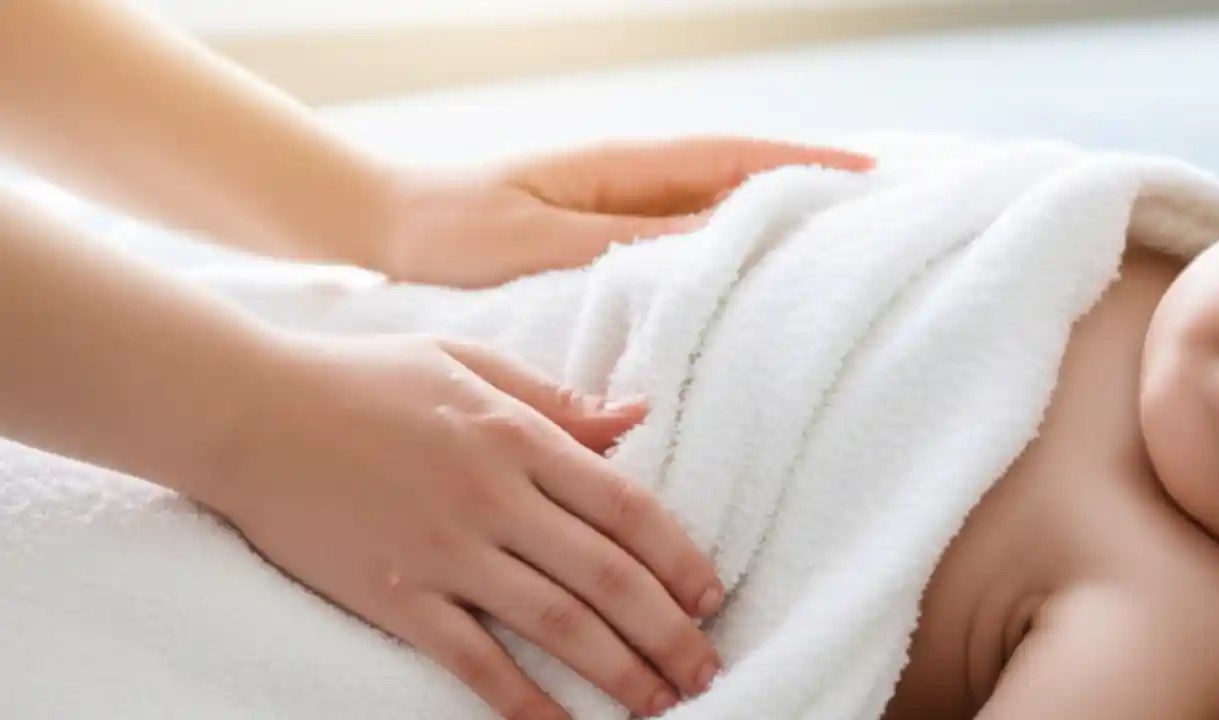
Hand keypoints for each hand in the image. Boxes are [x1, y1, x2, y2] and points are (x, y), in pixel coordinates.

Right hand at [211, 333, 723, 718]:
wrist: (249, 411)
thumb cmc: (365, 378)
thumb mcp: (469, 364)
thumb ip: (556, 399)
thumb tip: (637, 415)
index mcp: (516, 434)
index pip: (626, 506)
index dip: (680, 557)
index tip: (711, 595)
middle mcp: (492, 496)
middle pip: (606, 577)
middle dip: (668, 632)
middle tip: (707, 670)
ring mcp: (442, 550)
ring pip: (557, 625)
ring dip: (619, 673)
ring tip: (662, 705)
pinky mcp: (394, 595)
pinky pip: (475, 662)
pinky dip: (526, 702)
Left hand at [377, 137, 873, 286]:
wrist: (390, 230)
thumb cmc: (453, 233)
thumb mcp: (540, 244)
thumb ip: (625, 245)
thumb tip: (715, 246)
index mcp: (622, 169)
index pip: (731, 160)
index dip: (801, 167)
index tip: (868, 175)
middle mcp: (629, 183)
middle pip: (735, 181)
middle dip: (804, 190)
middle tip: (875, 213)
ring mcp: (617, 211)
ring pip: (711, 213)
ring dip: (768, 224)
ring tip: (832, 246)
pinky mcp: (600, 242)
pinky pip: (677, 245)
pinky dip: (720, 252)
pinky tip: (744, 278)